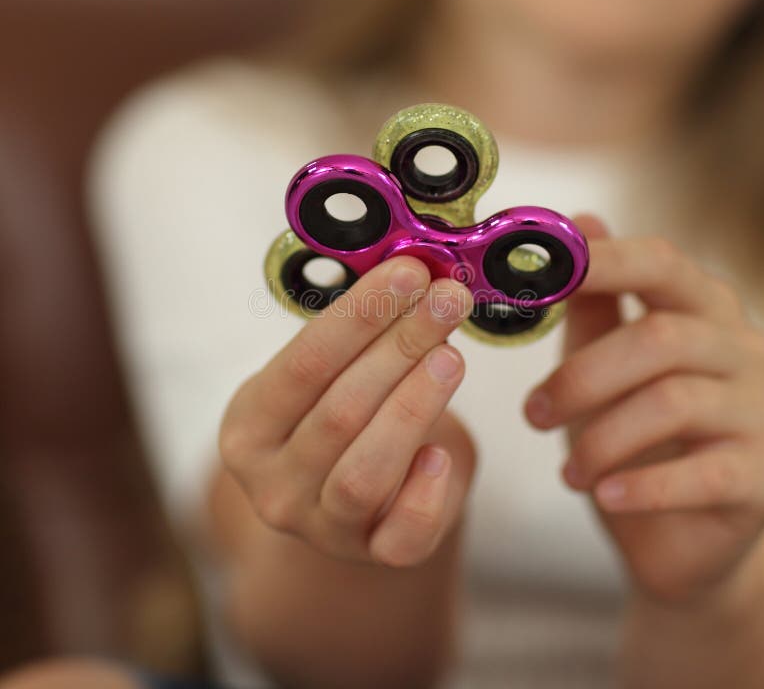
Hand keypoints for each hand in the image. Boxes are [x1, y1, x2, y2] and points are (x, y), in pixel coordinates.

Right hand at [220, 257, 476, 567]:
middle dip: (401, 347)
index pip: (303, 364)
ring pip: (364, 473)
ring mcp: (319, 528)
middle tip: (448, 300)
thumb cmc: (340, 411)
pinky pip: (400, 539)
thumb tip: (415, 274)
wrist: (351, 488)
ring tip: (452, 356)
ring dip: (414, 406)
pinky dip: (424, 495)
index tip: (409, 271)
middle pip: (340, 412)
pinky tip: (442, 454)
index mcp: (249, 427)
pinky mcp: (372, 554)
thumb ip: (356, 336)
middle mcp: (272, 484)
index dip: (360, 316)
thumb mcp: (327, 375)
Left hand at [524, 215, 763, 604]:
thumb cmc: (635, 435)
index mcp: (701, 309)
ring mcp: (762, 409)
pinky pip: (704, 473)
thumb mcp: (604, 362)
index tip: (541, 273)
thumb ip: (594, 301)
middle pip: (659, 338)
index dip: (603, 261)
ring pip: (672, 402)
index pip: (660, 264)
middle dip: (581, 377)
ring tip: (569, 472)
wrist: (679, 534)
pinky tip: (603, 495)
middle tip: (533, 413)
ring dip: (601, 439)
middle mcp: (741, 348)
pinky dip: (643, 487)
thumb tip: (581, 219)